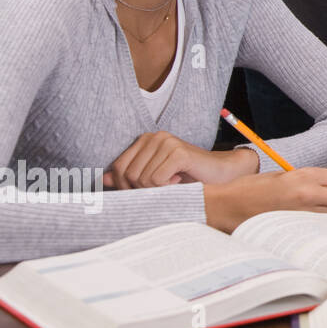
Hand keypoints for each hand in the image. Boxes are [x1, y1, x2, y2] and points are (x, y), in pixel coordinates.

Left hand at [106, 133, 258, 188]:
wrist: (221, 173)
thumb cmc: (187, 177)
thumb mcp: (154, 177)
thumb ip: (130, 177)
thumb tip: (104, 180)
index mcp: (145, 140)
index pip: (118, 167)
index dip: (125, 186)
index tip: (144, 190)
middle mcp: (154, 137)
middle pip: (128, 174)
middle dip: (141, 189)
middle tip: (162, 187)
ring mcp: (167, 142)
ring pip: (142, 179)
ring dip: (156, 190)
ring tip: (172, 183)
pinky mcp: (179, 152)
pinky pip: (156, 180)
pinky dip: (166, 187)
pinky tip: (180, 180)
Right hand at [203, 167, 326, 232]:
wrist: (227, 206)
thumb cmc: (253, 189)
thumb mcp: (284, 175)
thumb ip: (309, 180)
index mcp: (305, 175)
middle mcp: (308, 192)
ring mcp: (303, 213)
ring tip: (316, 214)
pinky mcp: (296, 229)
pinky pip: (321, 230)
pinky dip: (321, 228)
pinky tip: (309, 226)